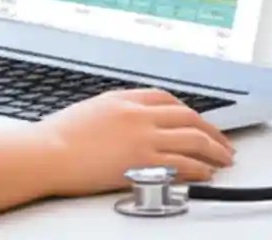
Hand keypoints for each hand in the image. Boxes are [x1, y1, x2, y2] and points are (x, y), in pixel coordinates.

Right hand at [34, 88, 235, 196]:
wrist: (47, 153)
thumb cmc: (58, 136)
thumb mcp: (91, 109)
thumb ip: (115, 111)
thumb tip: (127, 120)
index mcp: (125, 99)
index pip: (167, 98)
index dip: (187, 110)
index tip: (196, 120)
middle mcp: (139, 115)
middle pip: (188, 116)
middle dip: (210, 129)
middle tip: (222, 140)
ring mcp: (143, 137)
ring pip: (193, 138)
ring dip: (214, 149)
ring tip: (224, 158)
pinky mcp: (142, 162)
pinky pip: (182, 163)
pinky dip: (199, 168)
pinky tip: (206, 173)